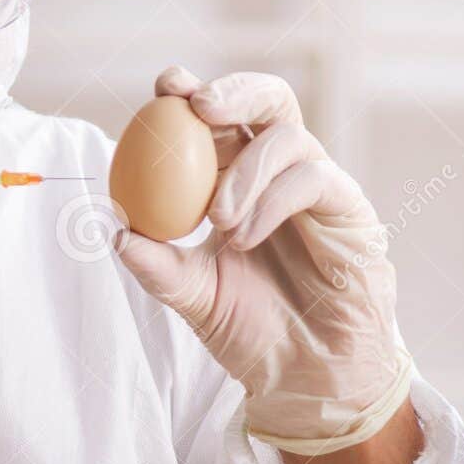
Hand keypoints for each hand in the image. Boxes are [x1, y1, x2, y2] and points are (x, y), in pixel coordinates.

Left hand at [116, 69, 411, 455]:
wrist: (304, 376)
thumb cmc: (252, 330)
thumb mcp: (192, 295)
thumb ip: (156, 264)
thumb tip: (112, 230)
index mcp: (239, 180)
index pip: (219, 120)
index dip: (191, 93)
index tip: (162, 87)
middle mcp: (280, 174)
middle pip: (267, 101)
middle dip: (232, 90)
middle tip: (197, 103)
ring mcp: (319, 188)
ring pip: (289, 136)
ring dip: (245, 170)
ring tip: (219, 221)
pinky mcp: (350, 210)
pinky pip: (313, 179)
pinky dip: (272, 200)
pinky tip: (245, 236)